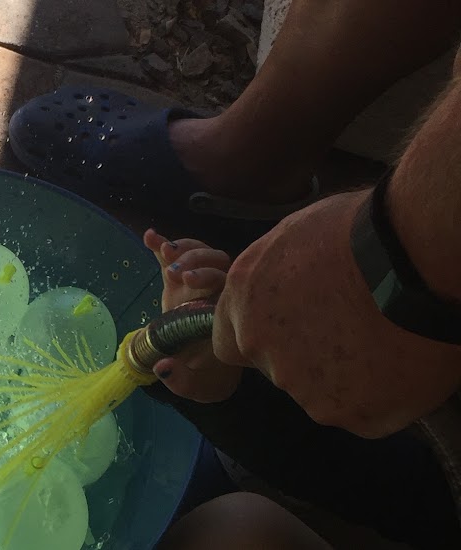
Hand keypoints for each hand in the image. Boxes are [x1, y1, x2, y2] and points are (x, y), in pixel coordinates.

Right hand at [143, 229, 241, 401]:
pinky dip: (163, 244)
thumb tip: (162, 365)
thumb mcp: (197, 387)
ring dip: (183, 249)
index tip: (188, 282)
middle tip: (175, 272)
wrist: (204, 371)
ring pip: (201, 253)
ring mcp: (197, 285)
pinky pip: (176, 256)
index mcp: (226, 314)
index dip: (209, 277)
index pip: (228, 284)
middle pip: (218, 261)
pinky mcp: (178, 281)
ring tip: (164, 252)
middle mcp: (217, 293)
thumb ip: (181, 380)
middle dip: (195, 261)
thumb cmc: (207, 378)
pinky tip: (149, 237)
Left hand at [213, 191, 460, 437]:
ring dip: (343, 377)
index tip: (295, 330)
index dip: (264, 340)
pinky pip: (362, 412)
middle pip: (278, 368)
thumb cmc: (360, 230)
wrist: (412, 257)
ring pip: (319, 392)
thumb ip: (270, 280)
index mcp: (241, 302)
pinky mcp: (349, 412)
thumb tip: (278, 290)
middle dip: (306, 357)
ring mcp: (302, 386)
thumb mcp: (291, 238)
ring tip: (381, 341)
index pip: (231, 344)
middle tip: (350, 331)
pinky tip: (400, 365)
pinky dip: (380, 397)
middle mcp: (260, 348)